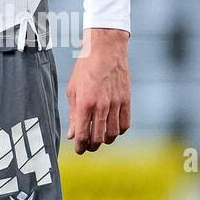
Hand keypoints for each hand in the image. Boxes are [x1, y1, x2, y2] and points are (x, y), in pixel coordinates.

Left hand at [65, 27, 130, 153]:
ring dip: (105, 140)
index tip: (78, 149)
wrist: (106, 49)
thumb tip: (72, 134)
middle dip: (92, 146)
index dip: (80, 146)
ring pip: (113, 134)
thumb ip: (73, 114)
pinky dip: (119, 131)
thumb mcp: (73, 89)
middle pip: (98, 138)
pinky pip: (125, 124)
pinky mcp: (127, 100)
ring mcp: (116, 104)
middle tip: (88, 146)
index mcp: (85, 103)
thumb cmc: (85, 67)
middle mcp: (102, 106)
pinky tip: (112, 129)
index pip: (83, 134)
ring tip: (99, 138)